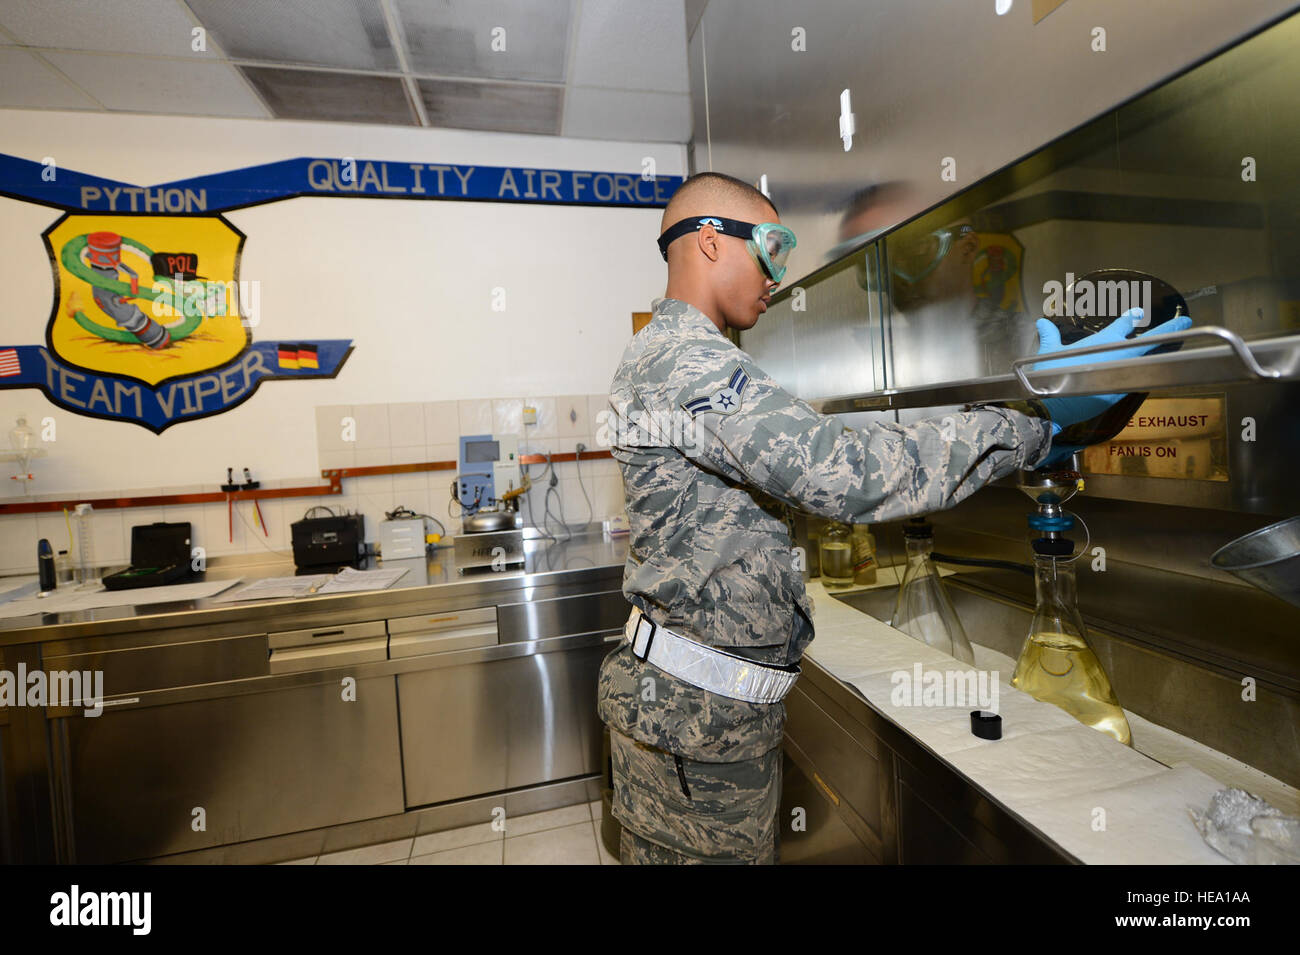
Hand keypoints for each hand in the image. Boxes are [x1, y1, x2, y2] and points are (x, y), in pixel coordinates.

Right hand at [1034, 308, 1192, 466]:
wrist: (1053, 406)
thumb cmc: (1049, 377)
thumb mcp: (1047, 353)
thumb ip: (1048, 336)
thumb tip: (1042, 322)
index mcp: (1101, 342)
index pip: (1121, 325)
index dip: (1131, 318)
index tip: (1139, 312)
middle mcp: (1116, 355)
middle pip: (1148, 340)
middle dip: (1168, 329)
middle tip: (1185, 321)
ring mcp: (1122, 373)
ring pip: (1147, 360)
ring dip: (1162, 351)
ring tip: (1177, 342)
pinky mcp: (1121, 391)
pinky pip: (1137, 377)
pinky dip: (1147, 370)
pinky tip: (1156, 368)